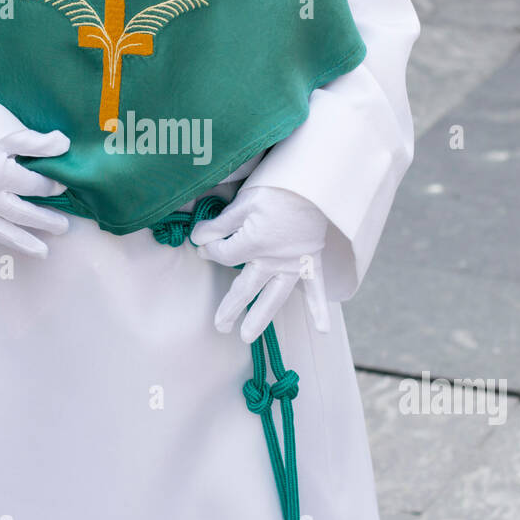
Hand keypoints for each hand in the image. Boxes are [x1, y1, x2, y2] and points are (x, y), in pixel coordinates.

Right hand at [0, 129, 70, 287]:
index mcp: (1, 175)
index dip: (52, 187)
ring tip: (43, 253)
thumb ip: (34, 141)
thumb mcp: (0, 132)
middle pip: (23, 213)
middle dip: (46, 220)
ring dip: (21, 242)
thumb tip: (65, 144)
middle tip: (64, 228)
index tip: (62, 188)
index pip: (35, 186)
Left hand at [189, 186, 330, 342]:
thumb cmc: (277, 188)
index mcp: (254, 245)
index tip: (203, 245)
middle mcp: (273, 261)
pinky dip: (320, 308)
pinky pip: (317, 289)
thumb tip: (197, 239)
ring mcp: (294, 265)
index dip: (210, 250)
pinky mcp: (312, 262)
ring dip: (260, 317)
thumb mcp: (243, 202)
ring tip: (246, 337)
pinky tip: (322, 328)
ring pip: (274, 297)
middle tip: (219, 325)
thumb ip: (220, 225)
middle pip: (246, 288)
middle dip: (230, 307)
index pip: (224, 256)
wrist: (316, 183)